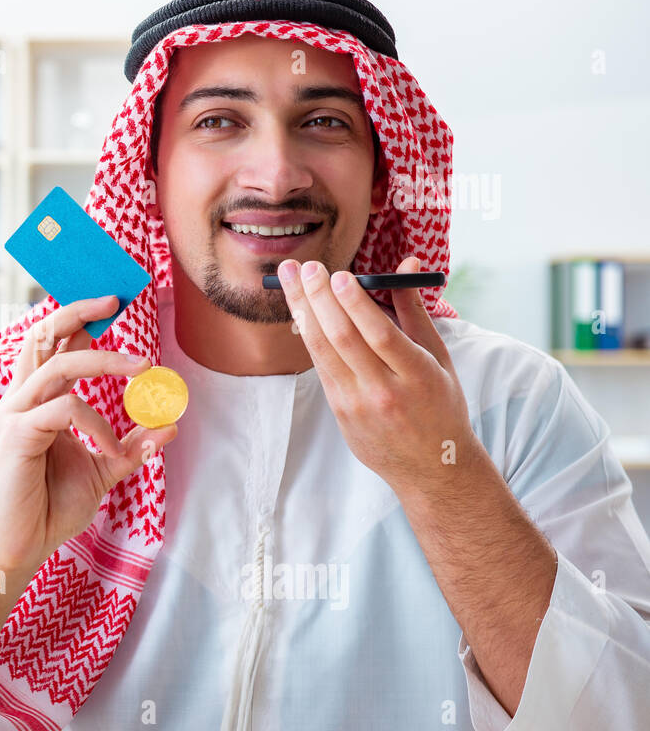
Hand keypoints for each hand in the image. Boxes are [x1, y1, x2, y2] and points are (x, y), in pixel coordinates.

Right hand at [0, 295, 177, 571]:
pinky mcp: (17, 436)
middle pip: (42, 335)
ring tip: (144, 367)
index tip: (112, 302)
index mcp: (37, 401)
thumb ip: (131, 446)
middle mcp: (22, 400)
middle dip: (77, 311)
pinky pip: (65, 410)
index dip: (79, 319)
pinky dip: (98, 425)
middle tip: (114, 300)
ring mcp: (15, 415)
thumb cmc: (49, 509)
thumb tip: (169, 423)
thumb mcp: (102, 471)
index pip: (53, 345)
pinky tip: (113, 451)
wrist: (21, 548)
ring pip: (59, 364)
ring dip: (105, 360)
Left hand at [276, 255, 476, 493]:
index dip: (356, 304)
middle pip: (344, 339)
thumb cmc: (440, 404)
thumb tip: (409, 263)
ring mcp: (357, 405)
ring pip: (322, 351)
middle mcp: (385, 392)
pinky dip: (310, 335)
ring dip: (303, 311)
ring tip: (290, 279)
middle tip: (305, 267)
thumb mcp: (439, 359)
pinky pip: (321, 366)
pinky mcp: (340, 413)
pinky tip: (301, 310)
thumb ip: (416, 311)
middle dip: (320, 298)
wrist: (431, 467)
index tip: (339, 275)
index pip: (381, 335)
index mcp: (418, 376)